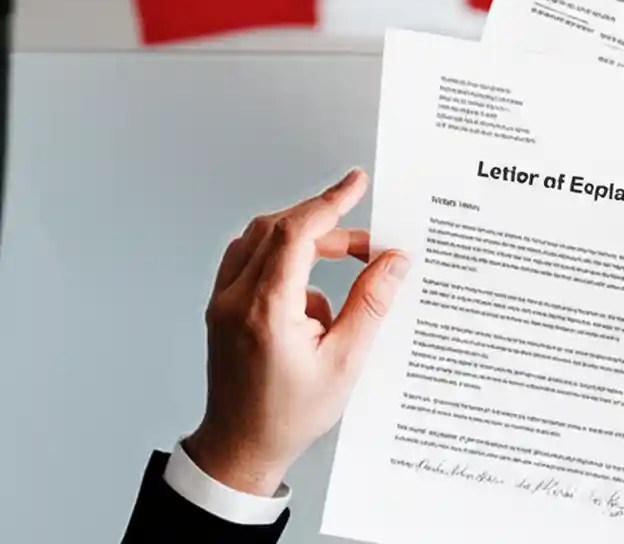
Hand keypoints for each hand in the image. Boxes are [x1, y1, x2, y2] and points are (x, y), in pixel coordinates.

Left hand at [184, 169, 410, 495]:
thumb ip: (371, 302)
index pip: (297, 232)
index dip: (331, 201)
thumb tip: (395, 259)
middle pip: (278, 229)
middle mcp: (235, 297)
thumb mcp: (346, 360)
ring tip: (348, 261)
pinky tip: (314, 297)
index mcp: (266, 308)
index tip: (357, 182)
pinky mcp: (222, 309)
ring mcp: (223, 302)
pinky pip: (252, 262)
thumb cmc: (292, 413)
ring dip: (304, 239)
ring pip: (261, 241)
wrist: (242, 447)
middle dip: (326, 223)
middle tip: (369, 242)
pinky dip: (285, 260)